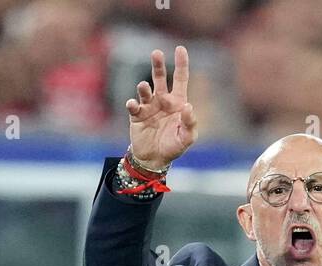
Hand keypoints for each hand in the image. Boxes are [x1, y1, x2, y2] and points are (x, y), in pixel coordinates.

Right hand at [126, 46, 196, 169]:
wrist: (154, 160)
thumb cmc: (173, 147)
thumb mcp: (186, 138)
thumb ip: (189, 124)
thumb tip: (188, 107)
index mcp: (177, 102)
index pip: (180, 79)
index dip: (181, 64)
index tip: (180, 49)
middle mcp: (162, 100)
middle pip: (159, 78)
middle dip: (158, 65)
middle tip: (156, 53)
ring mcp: (148, 106)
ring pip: (145, 90)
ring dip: (144, 87)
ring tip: (143, 86)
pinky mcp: (136, 115)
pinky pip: (133, 106)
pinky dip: (132, 103)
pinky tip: (133, 104)